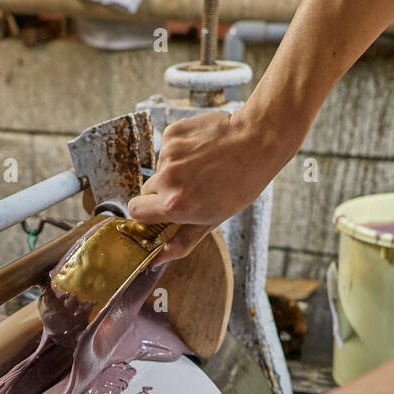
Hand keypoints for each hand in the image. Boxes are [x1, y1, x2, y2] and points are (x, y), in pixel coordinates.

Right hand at [129, 109, 294, 264]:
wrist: (256, 141)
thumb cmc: (240, 186)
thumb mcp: (212, 220)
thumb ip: (180, 242)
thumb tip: (155, 261)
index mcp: (174, 205)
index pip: (136, 212)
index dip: (146, 212)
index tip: (158, 211)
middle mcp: (167, 179)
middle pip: (146, 190)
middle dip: (161, 192)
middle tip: (189, 189)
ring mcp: (169, 154)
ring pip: (159, 169)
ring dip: (174, 170)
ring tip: (203, 168)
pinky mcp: (172, 133)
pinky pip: (167, 148)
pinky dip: (180, 151)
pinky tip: (202, 151)